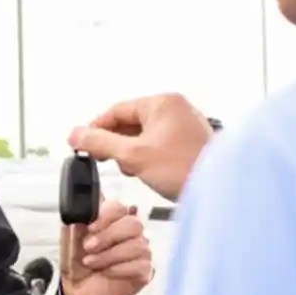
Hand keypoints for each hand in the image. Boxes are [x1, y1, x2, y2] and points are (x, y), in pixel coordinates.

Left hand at [59, 200, 151, 294]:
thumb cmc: (76, 259)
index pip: (120, 207)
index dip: (106, 216)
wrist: (75, 287)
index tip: (90, 228)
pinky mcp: (144, 270)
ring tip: (92, 263)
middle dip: (108, 236)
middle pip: (134, 224)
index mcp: (113, 219)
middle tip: (89, 247)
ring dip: (109, 255)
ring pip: (137, 246)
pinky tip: (106, 272)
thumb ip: (79, 219)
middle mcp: (131, 232)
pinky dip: (118, 269)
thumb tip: (87, 209)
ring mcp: (141, 250)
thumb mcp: (70, 237)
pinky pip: (140, 265)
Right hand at [69, 93, 214, 201]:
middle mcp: (176, 109)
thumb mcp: (132, 156)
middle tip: (102, 159)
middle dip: (115, 143)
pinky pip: (158, 145)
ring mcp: (185, 126)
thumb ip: (100, 142)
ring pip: (144, 135)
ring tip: (131, 169)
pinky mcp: (190, 143)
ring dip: (131, 153)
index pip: (117, 110)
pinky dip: (146, 157)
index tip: (81, 144)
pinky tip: (145, 172)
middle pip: (130, 122)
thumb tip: (75, 135)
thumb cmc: (183, 168)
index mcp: (163, 103)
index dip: (95, 128)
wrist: (220, 191)